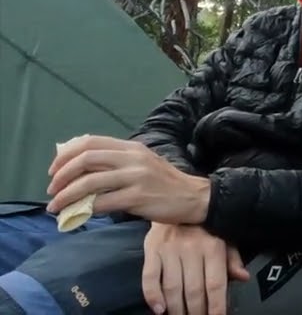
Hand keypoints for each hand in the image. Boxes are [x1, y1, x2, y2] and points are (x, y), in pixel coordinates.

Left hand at [46, 135, 210, 224]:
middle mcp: (133, 158)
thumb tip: (80, 167)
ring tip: (56, 207)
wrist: (194, 198)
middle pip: (86, 159)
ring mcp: (136, 177)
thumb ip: (116, 162)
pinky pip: (103, 202)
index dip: (66, 155)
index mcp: (131, 147)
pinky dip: (84, 209)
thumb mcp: (142, 164)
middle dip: (62, 175)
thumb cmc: (165, 183)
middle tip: (52, 190)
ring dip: (67, 196)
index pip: (90, 142)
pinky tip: (77, 215)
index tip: (54, 171)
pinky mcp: (138, 198)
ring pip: (90, 182)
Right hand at [142, 222, 249, 314]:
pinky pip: (149, 278)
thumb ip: (232, 259)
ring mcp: (170, 250)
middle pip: (194, 290)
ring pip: (172, 287)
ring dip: (177, 309)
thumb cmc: (204, 227)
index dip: (216, 306)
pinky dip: (152, 296)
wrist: (177, 203)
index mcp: (213, 247)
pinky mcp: (151, 250)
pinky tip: (159, 310)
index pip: (215, 284)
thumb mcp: (224, 238)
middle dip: (196, 311)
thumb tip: (243, 277)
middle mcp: (192, 248)